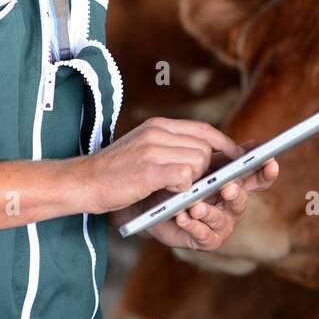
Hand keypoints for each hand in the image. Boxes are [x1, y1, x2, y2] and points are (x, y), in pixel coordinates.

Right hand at [82, 117, 236, 214]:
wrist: (82, 182)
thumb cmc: (114, 173)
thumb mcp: (143, 150)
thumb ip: (171, 148)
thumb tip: (206, 155)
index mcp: (157, 126)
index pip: (203, 129)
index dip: (223, 143)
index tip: (236, 155)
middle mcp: (157, 132)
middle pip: (204, 147)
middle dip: (207, 169)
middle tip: (197, 184)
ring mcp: (153, 149)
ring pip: (198, 161)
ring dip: (192, 180)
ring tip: (173, 189)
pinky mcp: (149, 169)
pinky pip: (185, 175)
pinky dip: (182, 188)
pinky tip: (167, 192)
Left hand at [127, 140, 279, 251]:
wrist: (150, 199)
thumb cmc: (180, 180)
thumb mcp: (203, 165)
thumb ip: (225, 156)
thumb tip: (253, 145)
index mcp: (236, 185)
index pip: (257, 180)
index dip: (266, 173)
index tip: (270, 162)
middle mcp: (231, 207)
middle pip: (241, 201)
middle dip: (235, 194)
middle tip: (227, 187)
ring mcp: (219, 225)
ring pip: (222, 221)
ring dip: (209, 212)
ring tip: (195, 206)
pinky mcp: (204, 240)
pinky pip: (203, 236)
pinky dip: (193, 226)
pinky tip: (183, 217)